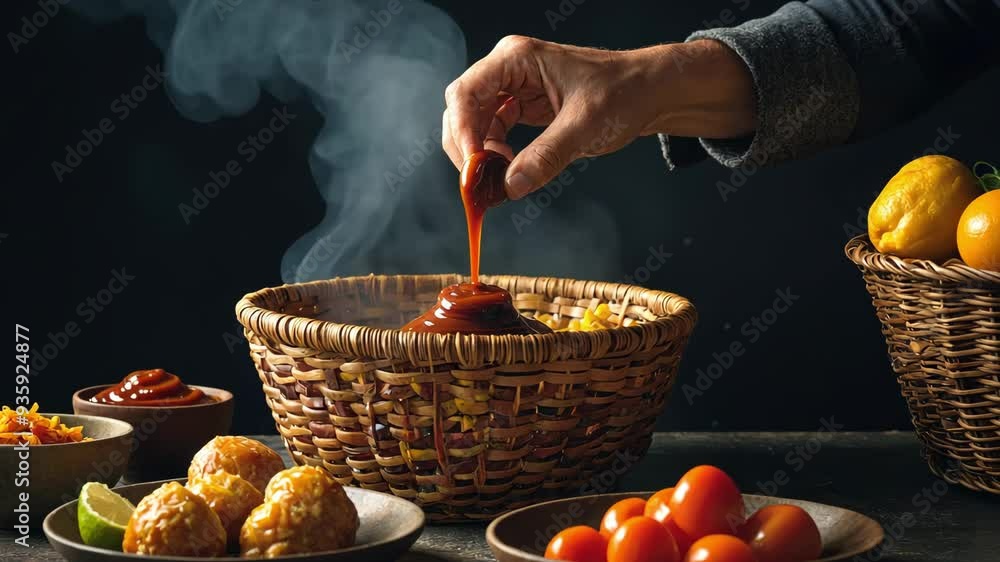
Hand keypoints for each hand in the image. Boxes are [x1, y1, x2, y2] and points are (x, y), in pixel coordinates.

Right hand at [442, 36, 754, 198]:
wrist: (651, 92)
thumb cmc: (624, 93)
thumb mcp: (586, 126)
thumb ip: (547, 156)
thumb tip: (511, 186)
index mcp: (517, 59)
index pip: (465, 93)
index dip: (463, 132)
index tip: (474, 166)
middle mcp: (509, 70)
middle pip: (463, 109)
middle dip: (467, 148)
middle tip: (480, 183)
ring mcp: (515, 88)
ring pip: (475, 123)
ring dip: (480, 155)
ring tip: (496, 182)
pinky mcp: (523, 107)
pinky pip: (495, 132)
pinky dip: (495, 155)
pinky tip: (507, 173)